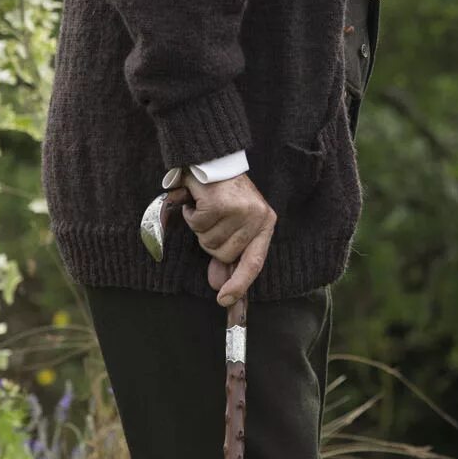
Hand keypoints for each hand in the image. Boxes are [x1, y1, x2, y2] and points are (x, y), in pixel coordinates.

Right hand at [170, 172, 275, 305]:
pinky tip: (199, 201)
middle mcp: (257, 218)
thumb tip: (218, 284)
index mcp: (266, 224)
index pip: (255, 263)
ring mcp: (240, 211)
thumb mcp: (233, 226)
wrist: (216, 159)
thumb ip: (227, 255)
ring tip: (208, 207)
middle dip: (210, 241)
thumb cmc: (225, 195)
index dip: (239, 283)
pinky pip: (197, 225)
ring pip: (208, 241)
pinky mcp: (220, 203)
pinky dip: (191, 214)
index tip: (224, 299)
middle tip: (213, 219)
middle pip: (224, 254)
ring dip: (201, 227)